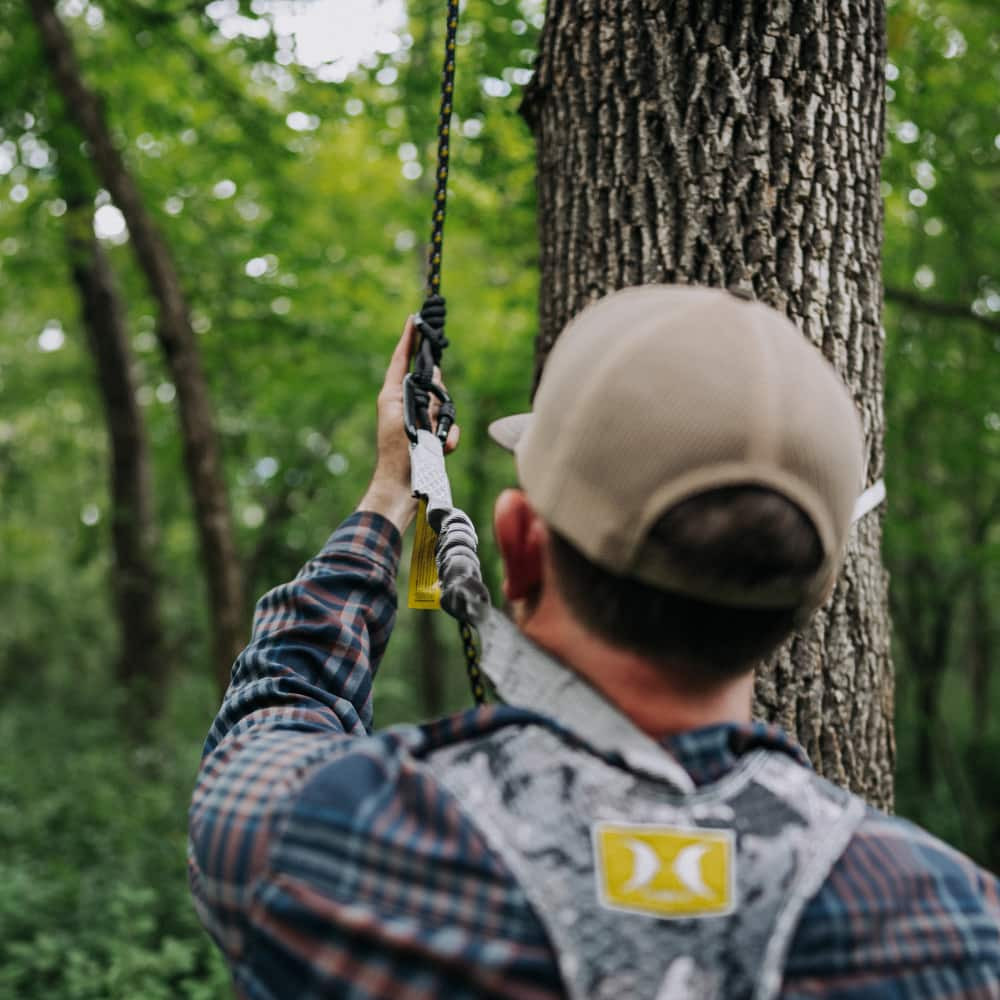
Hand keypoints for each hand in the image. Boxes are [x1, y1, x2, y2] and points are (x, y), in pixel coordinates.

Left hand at [358, 316, 459, 533]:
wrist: (402, 485)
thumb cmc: (396, 451)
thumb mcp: (401, 413)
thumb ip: (415, 392)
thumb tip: (433, 378)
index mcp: (393, 394)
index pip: (402, 359)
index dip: (408, 339)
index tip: (413, 318)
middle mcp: (408, 404)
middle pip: (431, 383)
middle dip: (436, 396)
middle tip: (430, 412)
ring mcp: (422, 421)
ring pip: (444, 406)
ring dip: (442, 423)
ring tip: (434, 438)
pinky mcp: (434, 437)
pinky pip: (450, 427)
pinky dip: (449, 438)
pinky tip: (444, 448)